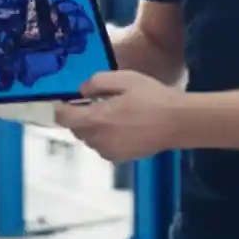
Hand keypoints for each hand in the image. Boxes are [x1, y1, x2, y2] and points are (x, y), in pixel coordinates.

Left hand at [53, 70, 182, 162]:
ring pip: (89, 139)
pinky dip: (105, 137)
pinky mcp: (119, 159)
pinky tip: (123, 127)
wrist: (177, 122)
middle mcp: (97, 139)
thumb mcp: (123, 79)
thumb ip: (96, 82)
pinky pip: (102, 147)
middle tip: (98, 102)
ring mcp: (108, 152)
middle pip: (76, 129)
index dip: (61, 107)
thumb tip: (81, 91)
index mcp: (95, 119)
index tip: (69, 99)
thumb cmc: (150, 97)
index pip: (62, 118)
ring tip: (114, 114)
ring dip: (93, 127)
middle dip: (80, 116)